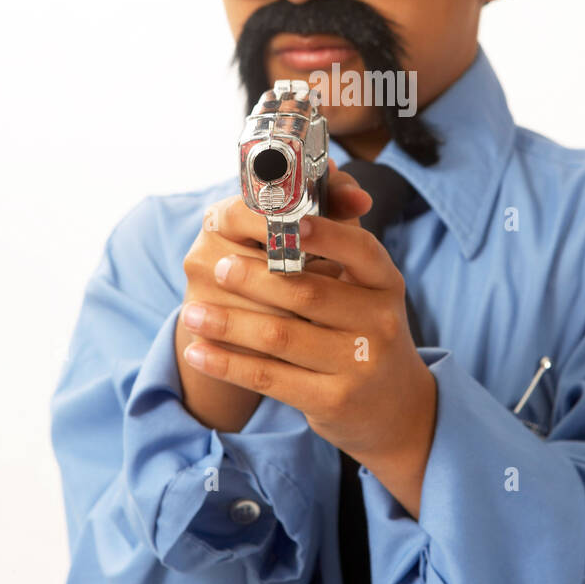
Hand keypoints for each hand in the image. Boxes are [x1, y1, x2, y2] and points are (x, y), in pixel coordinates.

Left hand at [175, 159, 372, 432]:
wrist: (393, 405)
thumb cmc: (364, 328)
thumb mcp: (364, 284)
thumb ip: (337, 236)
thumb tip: (317, 178)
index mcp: (386, 282)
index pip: (358, 249)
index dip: (322, 233)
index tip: (284, 220)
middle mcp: (379, 321)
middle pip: (309, 292)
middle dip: (255, 278)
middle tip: (215, 266)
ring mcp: (359, 364)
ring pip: (281, 336)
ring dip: (228, 322)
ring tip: (191, 311)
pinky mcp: (333, 400)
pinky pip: (270, 378)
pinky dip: (228, 363)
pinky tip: (198, 350)